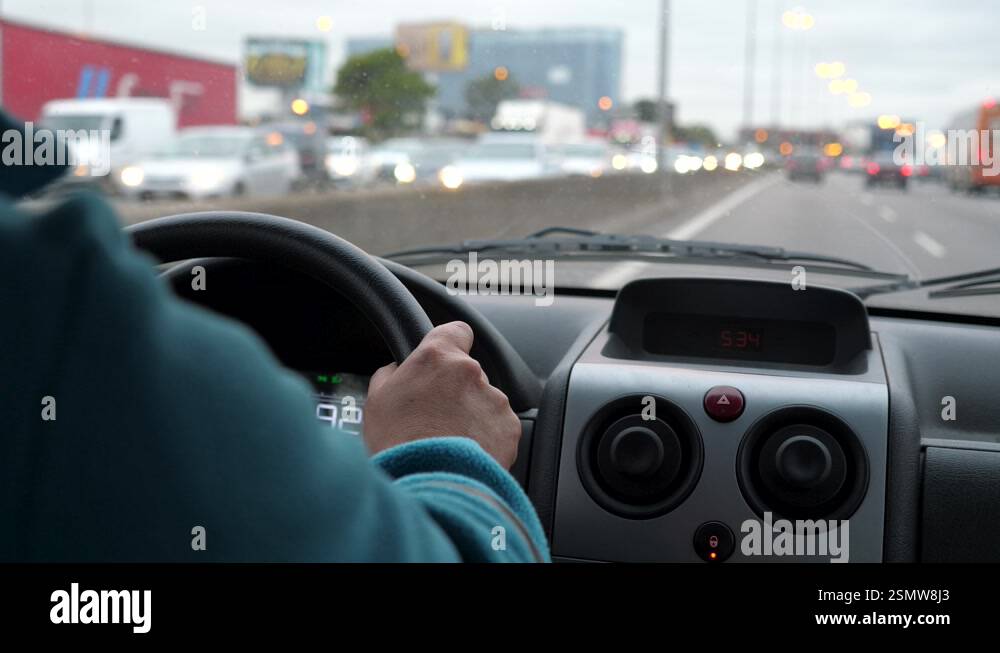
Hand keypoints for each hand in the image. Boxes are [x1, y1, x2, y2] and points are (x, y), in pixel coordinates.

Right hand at [363, 321, 520, 468]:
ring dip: (472, 415)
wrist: (426, 484)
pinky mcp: (508, 428)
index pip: (457, 330)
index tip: (446, 358)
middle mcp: (471, 372)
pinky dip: (487, 438)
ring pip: (485, 401)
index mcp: (437, 357)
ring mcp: (494, 399)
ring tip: (449, 441)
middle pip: (469, 372)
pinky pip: (498, 427)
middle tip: (437, 416)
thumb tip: (397, 370)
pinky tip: (465, 452)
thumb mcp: (376, 400)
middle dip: (457, 390)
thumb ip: (391, 375)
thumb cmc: (397, 443)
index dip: (451, 344)